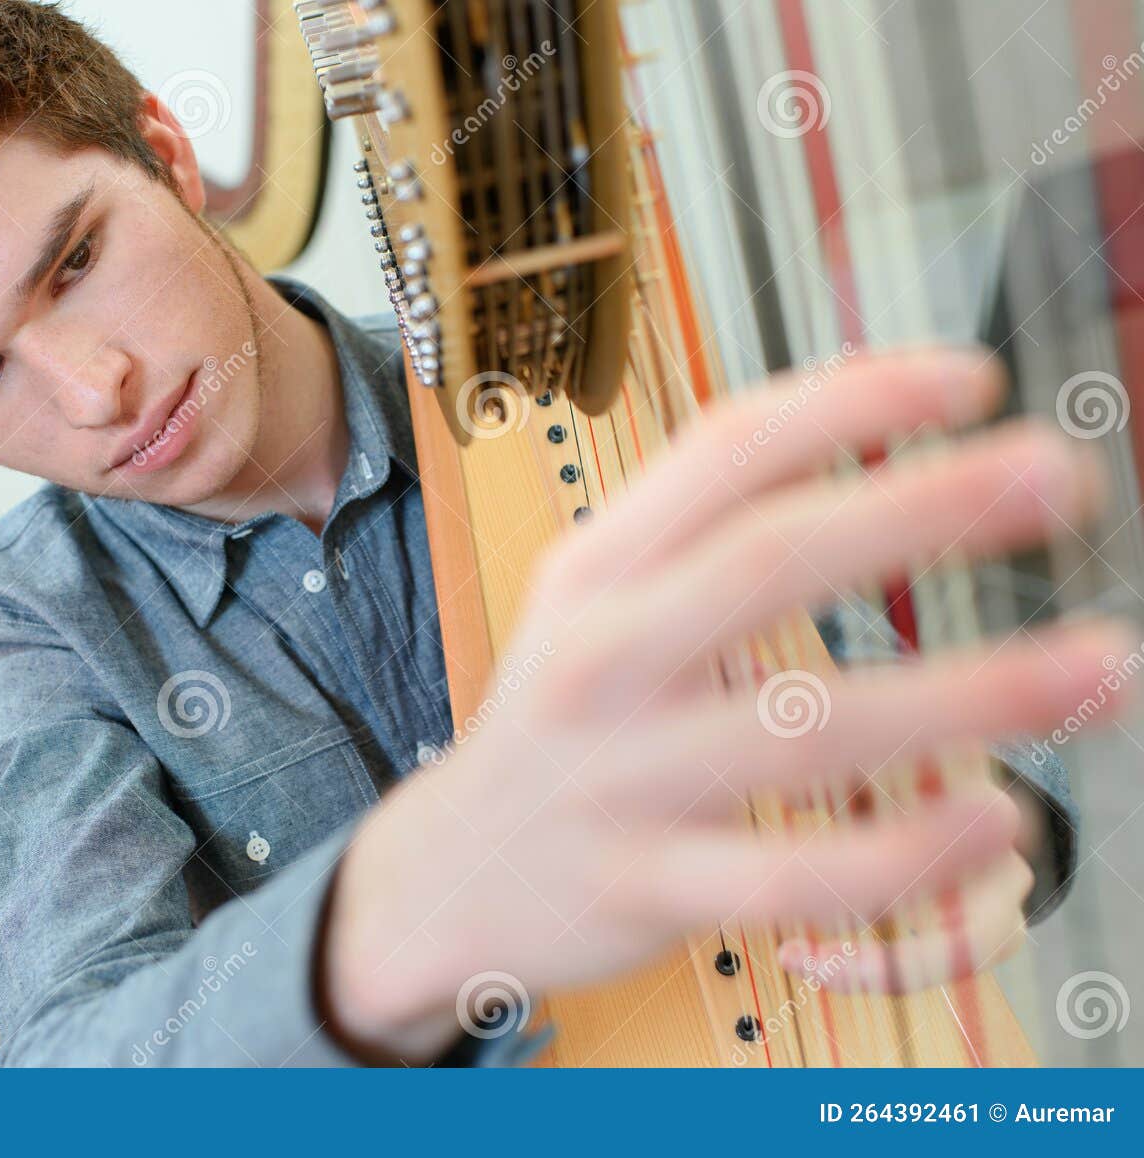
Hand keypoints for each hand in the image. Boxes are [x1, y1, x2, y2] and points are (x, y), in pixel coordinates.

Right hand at [320, 348, 1128, 1060]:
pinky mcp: (646, 886)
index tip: (969, 380)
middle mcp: (602, 658)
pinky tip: (995, 819)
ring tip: (1100, 665)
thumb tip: (864, 434)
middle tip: (1058, 474)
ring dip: (968, 694)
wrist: (456, 868)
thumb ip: (698, 525)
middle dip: (923, 507)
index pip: (722, 451)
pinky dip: (905, 851)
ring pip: (805, 729)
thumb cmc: (561, 717)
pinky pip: (794, 877)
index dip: (852, 400)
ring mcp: (620, 777)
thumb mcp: (591, 598)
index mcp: (595, 568)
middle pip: (768, 562)